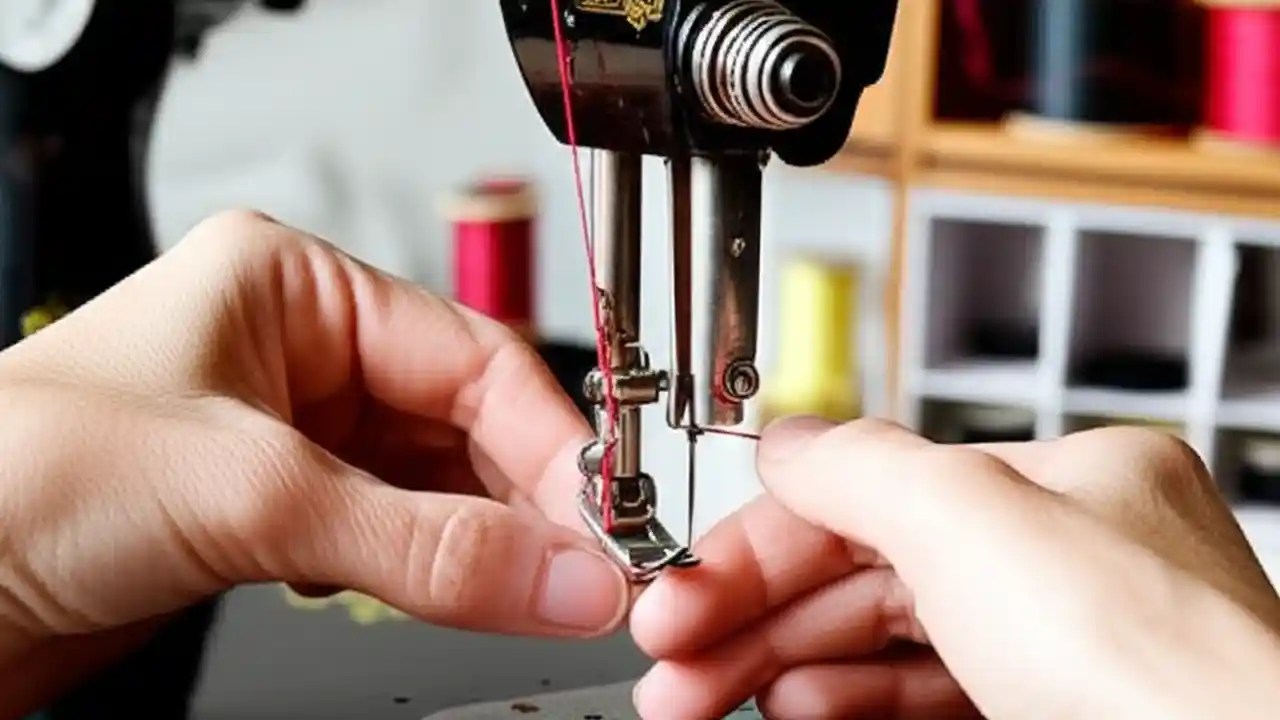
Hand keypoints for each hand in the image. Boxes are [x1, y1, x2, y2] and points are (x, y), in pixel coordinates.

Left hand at [0, 210, 628, 715]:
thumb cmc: (12, 478)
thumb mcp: (251, 495)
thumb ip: (425, 545)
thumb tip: (563, 576)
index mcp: (291, 288)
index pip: (469, 357)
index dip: (548, 442)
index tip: (601, 521)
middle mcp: (297, 355)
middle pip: (461, 425)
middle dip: (526, 501)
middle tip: (589, 571)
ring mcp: (288, 439)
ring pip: (432, 489)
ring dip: (487, 546)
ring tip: (544, 595)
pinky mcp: (273, 518)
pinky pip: (391, 539)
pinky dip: (434, 573)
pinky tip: (464, 596)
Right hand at [630, 418, 1279, 718]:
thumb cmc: (1161, 672)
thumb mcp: (977, 520)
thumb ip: (861, 465)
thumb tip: (784, 439)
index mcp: (1067, 484)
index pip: (872, 491)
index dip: (763, 537)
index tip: (685, 583)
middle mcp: (1068, 560)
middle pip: (868, 573)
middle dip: (752, 615)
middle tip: (672, 661)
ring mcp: (1058, 649)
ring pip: (885, 643)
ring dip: (784, 667)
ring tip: (706, 697)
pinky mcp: (1044, 718)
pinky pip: (924, 697)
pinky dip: (846, 703)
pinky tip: (794, 713)